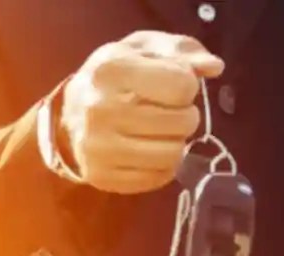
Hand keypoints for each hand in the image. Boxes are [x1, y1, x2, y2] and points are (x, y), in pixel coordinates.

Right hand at [60, 31, 224, 194]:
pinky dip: (163, 166)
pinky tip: (151, 151)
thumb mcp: (145, 49)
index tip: (172, 84)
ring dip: (177, 142)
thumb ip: (183, 51)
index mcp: (110, 71)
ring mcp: (98, 148)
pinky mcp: (100, 177)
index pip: (181, 85)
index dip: (187, 85)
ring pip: (172, 154)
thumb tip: (214, 67)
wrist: (69, 113)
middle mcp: (99, 111)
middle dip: (185, 115)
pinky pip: (157, 178)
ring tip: (163, 132)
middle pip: (182, 122)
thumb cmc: (116, 76)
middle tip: (170, 111)